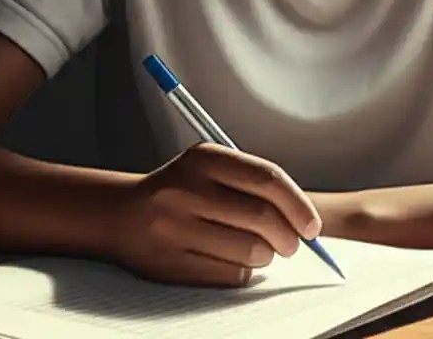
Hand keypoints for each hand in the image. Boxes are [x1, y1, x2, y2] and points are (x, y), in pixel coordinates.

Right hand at [112, 142, 321, 286]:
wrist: (120, 214)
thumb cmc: (180, 191)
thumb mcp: (210, 169)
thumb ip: (254, 184)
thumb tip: (305, 220)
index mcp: (203, 158)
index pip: (268, 179)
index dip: (299, 205)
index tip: (312, 226)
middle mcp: (187, 189)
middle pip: (264, 217)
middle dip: (289, 237)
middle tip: (292, 243)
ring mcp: (176, 227)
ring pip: (251, 250)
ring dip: (266, 255)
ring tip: (260, 250)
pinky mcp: (170, 262)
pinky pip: (230, 275)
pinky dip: (242, 271)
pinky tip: (231, 259)